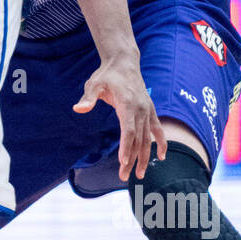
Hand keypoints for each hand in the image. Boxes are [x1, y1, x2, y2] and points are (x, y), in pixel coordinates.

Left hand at [74, 53, 166, 180]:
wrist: (124, 62)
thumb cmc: (107, 75)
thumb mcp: (94, 84)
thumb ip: (88, 98)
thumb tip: (78, 109)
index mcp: (128, 104)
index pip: (129, 130)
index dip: (127, 146)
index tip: (124, 162)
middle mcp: (141, 109)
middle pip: (138, 139)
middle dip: (133, 160)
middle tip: (124, 177)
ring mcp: (148, 110)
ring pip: (148, 138)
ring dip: (146, 157)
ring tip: (140, 175)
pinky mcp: (150, 110)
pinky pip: (158, 129)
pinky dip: (161, 142)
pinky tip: (162, 157)